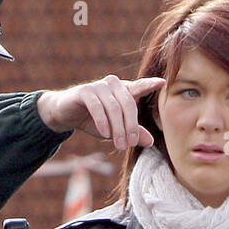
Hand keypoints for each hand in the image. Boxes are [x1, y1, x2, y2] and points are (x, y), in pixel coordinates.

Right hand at [37, 75, 164, 148]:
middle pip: (128, 104)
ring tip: (119, 145)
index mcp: (124, 91)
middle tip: (130, 144)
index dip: (149, 84)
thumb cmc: (94, 120)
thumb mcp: (115, 129)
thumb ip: (133, 133)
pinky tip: (104, 134)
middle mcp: (113, 84)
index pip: (139, 87)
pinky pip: (97, 107)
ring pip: (114, 108)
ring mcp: (99, 86)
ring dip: (118, 128)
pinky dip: (102, 121)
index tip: (162, 83)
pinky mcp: (85, 91)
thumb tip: (150, 142)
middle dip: (131, 126)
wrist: (66, 114)